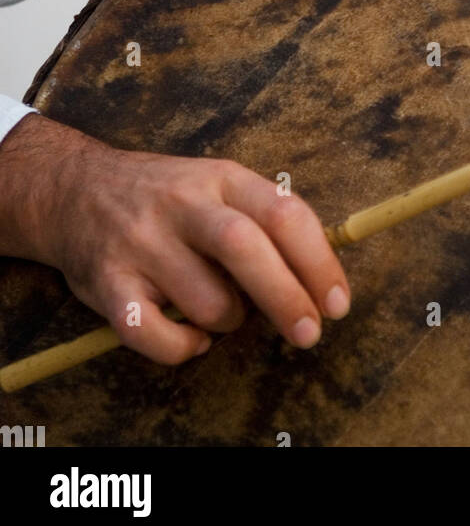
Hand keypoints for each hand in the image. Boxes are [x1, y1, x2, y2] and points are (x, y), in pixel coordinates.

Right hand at [0, 114, 349, 364]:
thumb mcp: (217, 183)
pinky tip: (189, 338)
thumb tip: (321, 279)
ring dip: (227, 323)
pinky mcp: (107, 281)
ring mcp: (142, 242)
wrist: (75, 189)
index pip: (284, 213)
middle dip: (287, 298)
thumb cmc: (167, 198)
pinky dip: (181, 348)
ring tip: (220, 311)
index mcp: (222, 177)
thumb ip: (263, 219)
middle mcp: (182, 204)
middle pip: (246, 249)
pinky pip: (154, 334)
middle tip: (309, 334)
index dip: (319, 262)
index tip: (338, 303)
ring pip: (207, 303)